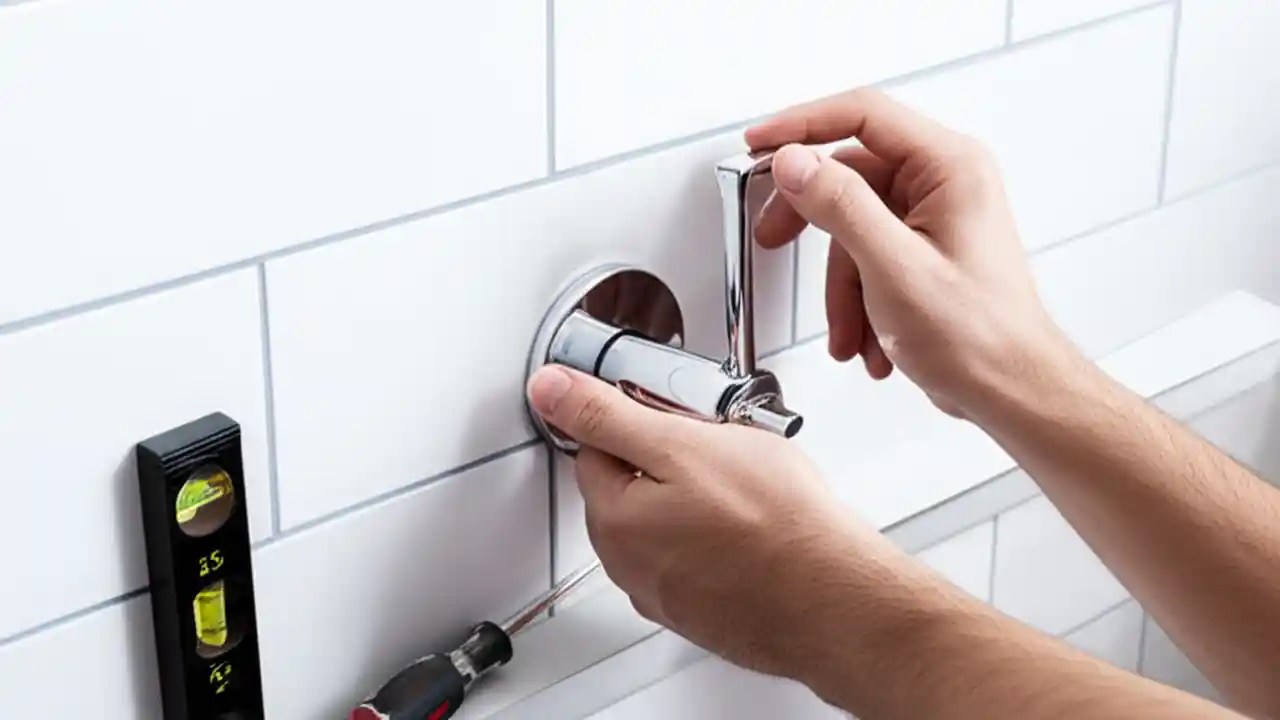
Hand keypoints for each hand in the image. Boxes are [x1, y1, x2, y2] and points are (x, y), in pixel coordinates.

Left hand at [526, 365, 903, 677]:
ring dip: (691, 503)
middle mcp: (629, 567)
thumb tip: (549, 390)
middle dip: (664, 463)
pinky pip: (696, 560)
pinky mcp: (704, 616)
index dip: (636, 420)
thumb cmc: (778, 528)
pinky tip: (753, 532)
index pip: (595, 447)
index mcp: (613, 520)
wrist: (837, 601)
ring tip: (746, 494)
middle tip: (718, 452)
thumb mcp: (684, 443)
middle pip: (627, 489)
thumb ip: (608, 415)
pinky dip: (716, 542)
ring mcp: (667, 597)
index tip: (673, 416)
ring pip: (664, 525)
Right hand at [747, 88, 1077, 418]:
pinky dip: (856, 300)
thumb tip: (795, 162)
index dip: (803, 125)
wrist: (1009, 391)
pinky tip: (867, 339)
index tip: (760, 142)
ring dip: (840, 286)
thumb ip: (840, 206)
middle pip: (850, 176)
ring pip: (852, 227)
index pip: (862, 115)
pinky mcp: (923, 251)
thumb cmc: (980, 338)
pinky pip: (867, 257)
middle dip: (812, 224)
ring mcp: (934, 218)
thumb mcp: (893, 267)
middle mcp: (945, 183)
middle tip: (773, 236)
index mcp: (949, 168)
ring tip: (848, 331)